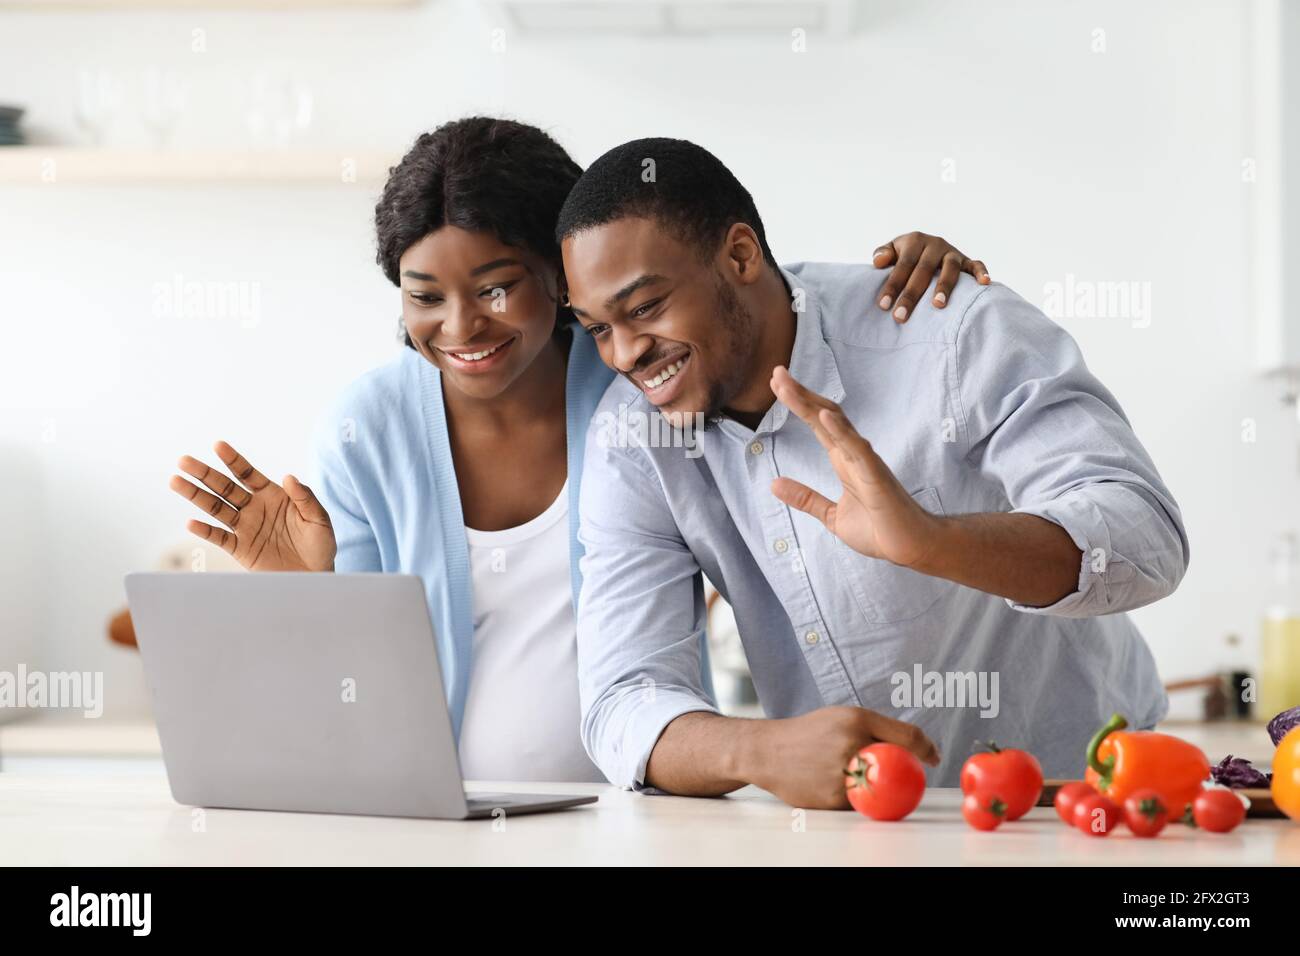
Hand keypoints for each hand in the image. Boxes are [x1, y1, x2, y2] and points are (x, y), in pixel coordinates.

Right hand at [168, 440, 335, 571]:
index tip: (217, 445)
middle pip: (225, 488)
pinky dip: (205, 531)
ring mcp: (245, 528)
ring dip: (196, 496)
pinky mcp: (240, 549)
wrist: (314, 576)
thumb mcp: (319, 519)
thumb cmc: (319, 545)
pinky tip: (191, 523)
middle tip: (184, 460)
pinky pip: (220, 538)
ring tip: (176, 481)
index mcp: (272, 495)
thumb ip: (305, 498)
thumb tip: (288, 477)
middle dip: (205, 474)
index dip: (233, 460)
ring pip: (216, 509)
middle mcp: (254, 508)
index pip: (247, 474)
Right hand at [748, 706, 940, 809]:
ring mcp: (842, 773)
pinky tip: (834, 785)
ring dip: (876, 788)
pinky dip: (855, 798)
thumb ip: (878, 730)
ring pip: (879, 788)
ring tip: (852, 776)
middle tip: (902, 776)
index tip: (934, 758)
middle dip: (902, 773)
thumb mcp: (843, 718)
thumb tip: (920, 749)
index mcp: (856, 720)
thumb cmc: (809, 732)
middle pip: (897, 767)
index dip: (926, 749)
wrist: (767, 751)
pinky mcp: (833, 798)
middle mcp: (852, 744)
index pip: (907, 736)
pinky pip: (859, 803)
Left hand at [769, 365, 944, 568]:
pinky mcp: (877, 476)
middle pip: (825, 415)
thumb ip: (805, 498)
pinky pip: (858, 448)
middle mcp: (854, 454)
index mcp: (844, 460)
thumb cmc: (880, 529)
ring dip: (810, 405)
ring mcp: (866, 462)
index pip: (819, 424)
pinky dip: (840, 431)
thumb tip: (773, 485)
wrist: (911, 547)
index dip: (800, 403)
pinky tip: (822, 416)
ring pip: (837, 425)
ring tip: (787, 387)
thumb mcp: (832, 515)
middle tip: (777, 373)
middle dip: (801, 394)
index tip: (778, 384)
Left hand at [872, 230, 989, 321]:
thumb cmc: (905, 256)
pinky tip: (984, 283)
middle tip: (901, 316)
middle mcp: (935, 244)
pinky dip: (981, 272)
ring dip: (944, 286)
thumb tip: (878, 262)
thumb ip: (883, 254)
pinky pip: (976, 265)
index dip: (892, 285)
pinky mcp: (967, 260)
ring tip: (938, 305)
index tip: (883, 306)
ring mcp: (953, 252)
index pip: (902, 264)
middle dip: (911, 294)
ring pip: (950, 268)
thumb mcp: (892, 250)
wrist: (926, 246)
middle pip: (923, 270)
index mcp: (915, 241)